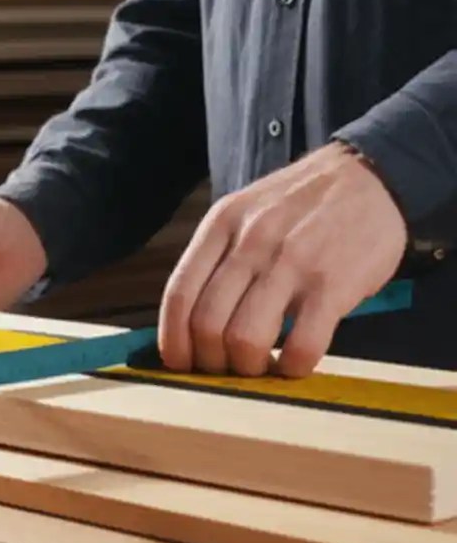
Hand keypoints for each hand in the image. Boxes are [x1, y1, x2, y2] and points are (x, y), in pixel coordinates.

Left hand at [158, 142, 406, 376]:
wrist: (369, 174)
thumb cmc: (300, 203)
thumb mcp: (245, 211)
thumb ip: (218, 256)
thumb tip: (190, 319)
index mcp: (221, 225)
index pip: (179, 293)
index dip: (173, 339)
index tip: (180, 362)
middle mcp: (250, 242)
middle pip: (206, 323)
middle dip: (210, 360)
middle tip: (225, 369)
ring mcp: (292, 263)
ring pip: (245, 338)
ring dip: (247, 367)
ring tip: (260, 368)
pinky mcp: (333, 284)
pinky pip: (302, 344)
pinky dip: (292, 367)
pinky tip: (295, 364)